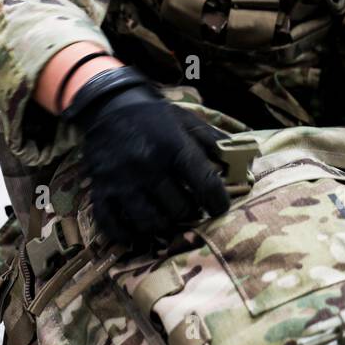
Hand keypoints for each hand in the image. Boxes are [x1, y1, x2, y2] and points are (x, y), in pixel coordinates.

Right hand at [67, 68, 229, 244]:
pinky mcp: (101, 191)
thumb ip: (215, 143)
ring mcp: (122, 181)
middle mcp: (148, 166)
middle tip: (192, 210)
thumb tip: (243, 165)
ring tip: (170, 220)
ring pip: (150, 223)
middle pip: (179, 209)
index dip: (218, 203)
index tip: (220, 207)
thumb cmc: (155, 118)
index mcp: (174, 147)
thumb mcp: (188, 122)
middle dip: (190, 213)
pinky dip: (129, 237)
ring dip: (164, 227)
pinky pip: (114, 226)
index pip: (206, 185)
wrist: (109, 106)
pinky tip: (139, 237)